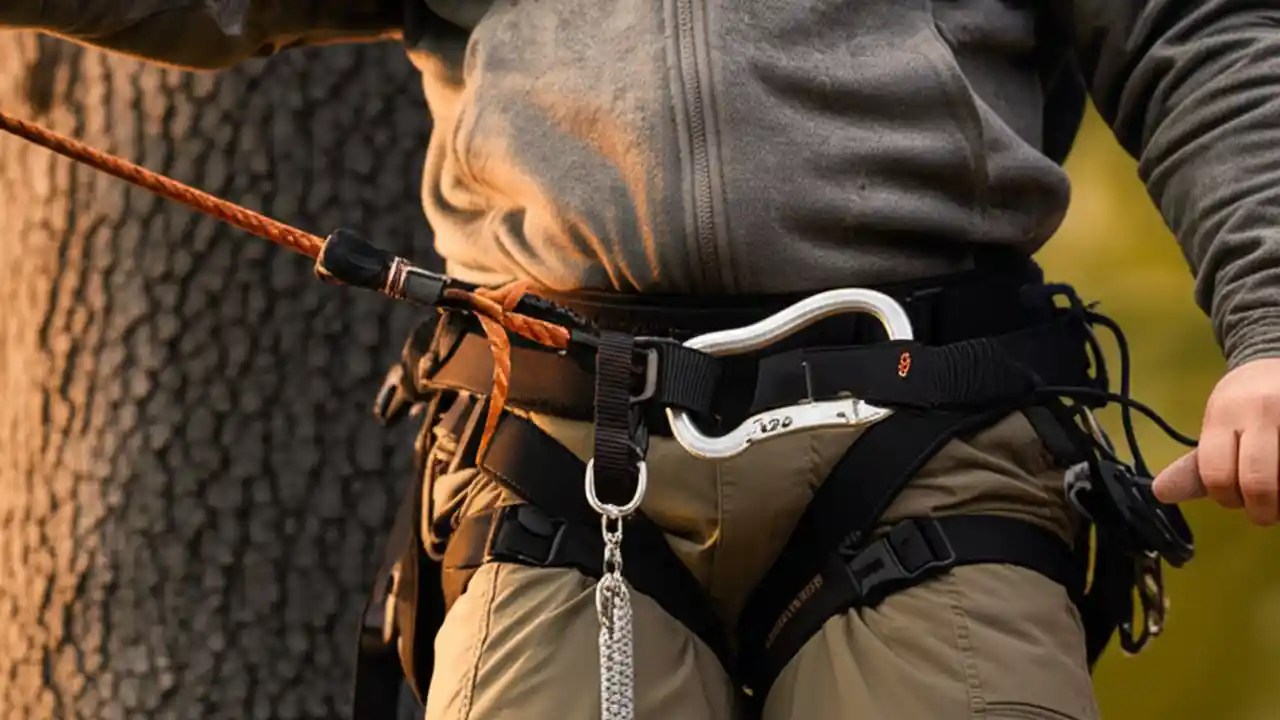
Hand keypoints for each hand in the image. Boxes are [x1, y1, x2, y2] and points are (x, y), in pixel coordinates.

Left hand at [1154, 357, 1279, 525]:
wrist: (1276, 365)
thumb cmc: (1244, 407)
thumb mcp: (1217, 429)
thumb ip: (1194, 467)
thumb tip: (1160, 492)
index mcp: (1224, 417)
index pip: (1217, 474)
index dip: (1225, 498)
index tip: (1233, 499)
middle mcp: (1261, 412)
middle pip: (1258, 484)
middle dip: (1260, 509)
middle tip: (1264, 508)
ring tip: (1279, 493)